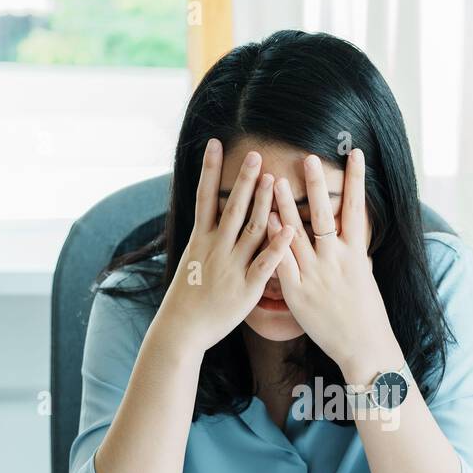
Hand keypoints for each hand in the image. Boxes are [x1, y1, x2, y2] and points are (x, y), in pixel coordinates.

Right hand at [156, 139, 293, 354]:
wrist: (182, 329)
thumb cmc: (188, 296)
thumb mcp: (192, 260)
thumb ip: (206, 239)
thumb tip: (211, 217)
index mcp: (201, 240)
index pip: (205, 197)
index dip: (210, 169)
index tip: (215, 143)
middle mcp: (216, 248)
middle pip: (233, 208)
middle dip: (244, 180)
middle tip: (256, 154)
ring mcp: (232, 266)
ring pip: (251, 230)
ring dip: (263, 203)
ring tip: (274, 180)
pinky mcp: (247, 287)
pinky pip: (265, 264)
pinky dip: (277, 246)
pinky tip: (290, 229)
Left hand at [270, 150, 403, 383]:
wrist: (363, 346)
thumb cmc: (365, 314)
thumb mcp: (364, 277)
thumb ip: (354, 253)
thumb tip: (354, 235)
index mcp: (355, 253)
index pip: (356, 208)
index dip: (356, 179)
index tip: (354, 153)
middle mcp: (336, 259)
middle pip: (325, 214)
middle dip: (317, 185)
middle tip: (309, 157)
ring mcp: (316, 274)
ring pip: (298, 234)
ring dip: (287, 206)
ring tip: (278, 180)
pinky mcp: (298, 291)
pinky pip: (282, 261)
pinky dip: (274, 241)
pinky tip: (265, 222)